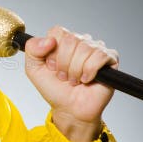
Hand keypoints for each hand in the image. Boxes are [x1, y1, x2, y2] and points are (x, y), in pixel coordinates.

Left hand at [24, 27, 118, 141]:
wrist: (69, 109)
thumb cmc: (54, 89)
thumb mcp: (33, 69)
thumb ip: (32, 49)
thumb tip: (49, 40)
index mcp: (63, 40)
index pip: (58, 32)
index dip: (53, 52)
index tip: (52, 67)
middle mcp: (81, 41)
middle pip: (71, 39)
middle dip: (64, 63)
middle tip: (64, 76)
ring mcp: (96, 49)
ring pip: (85, 48)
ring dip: (75, 70)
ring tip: (74, 80)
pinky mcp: (110, 59)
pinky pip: (100, 56)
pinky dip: (89, 71)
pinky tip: (87, 79)